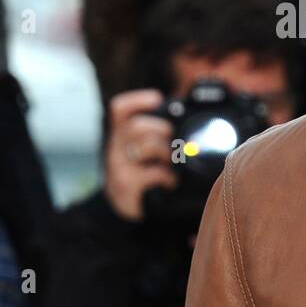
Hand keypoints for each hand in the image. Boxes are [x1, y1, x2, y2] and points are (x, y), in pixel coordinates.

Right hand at [104, 89, 177, 222]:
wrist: (129, 206)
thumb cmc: (144, 172)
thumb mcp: (147, 150)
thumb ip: (160, 134)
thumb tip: (189, 115)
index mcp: (122, 134)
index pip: (119, 109)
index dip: (137, 101)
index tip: (158, 100)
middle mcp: (116, 147)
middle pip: (136, 126)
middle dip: (162, 129)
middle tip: (174, 141)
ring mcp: (118, 167)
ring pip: (144, 146)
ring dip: (165, 152)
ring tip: (173, 162)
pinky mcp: (125, 185)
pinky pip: (150, 173)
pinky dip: (166, 176)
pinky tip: (171, 181)